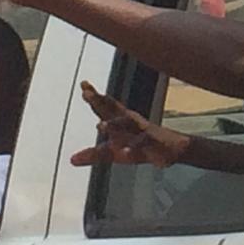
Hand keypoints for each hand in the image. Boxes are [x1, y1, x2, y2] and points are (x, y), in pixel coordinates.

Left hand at [68, 81, 191, 169]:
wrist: (171, 148)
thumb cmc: (140, 147)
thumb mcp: (114, 153)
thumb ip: (94, 155)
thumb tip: (71, 160)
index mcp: (122, 121)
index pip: (106, 107)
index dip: (95, 97)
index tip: (83, 84)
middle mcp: (131, 123)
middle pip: (113, 112)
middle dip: (100, 102)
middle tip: (87, 94)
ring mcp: (142, 133)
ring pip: (127, 127)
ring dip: (114, 125)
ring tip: (101, 125)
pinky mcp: (152, 145)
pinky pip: (142, 145)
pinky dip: (133, 148)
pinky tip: (125, 152)